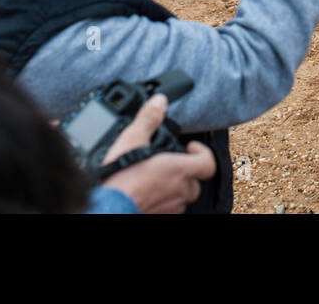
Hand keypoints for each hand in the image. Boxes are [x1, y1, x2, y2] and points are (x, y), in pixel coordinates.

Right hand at [101, 94, 216, 213]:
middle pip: (195, 180)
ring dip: (175, 186)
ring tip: (157, 177)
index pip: (209, 163)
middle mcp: (180, 191)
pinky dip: (164, 200)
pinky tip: (148, 192)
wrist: (109, 208)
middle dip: (186, 171)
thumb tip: (159, 102)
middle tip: (170, 163)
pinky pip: (170, 208)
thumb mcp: (132, 140)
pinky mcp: (160, 216)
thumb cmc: (121, 181)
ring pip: (182, 196)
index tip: (190, 147)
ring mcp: (171, 207)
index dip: (202, 153)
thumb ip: (149, 119)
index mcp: (180, 170)